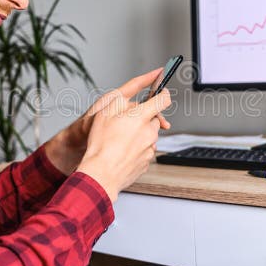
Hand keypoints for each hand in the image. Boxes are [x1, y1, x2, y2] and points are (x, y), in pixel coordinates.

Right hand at [45, 68, 170, 174]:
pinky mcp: (147, 161)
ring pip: (149, 136)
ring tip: (121, 140)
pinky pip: (145, 150)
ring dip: (140, 135)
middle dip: (143, 119)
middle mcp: (149, 132)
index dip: (164, 94)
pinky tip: (123, 151)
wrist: (102, 173)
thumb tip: (135, 101)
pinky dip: (137, 149)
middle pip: (154, 120)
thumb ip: (123, 102)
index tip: (162, 93)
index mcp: (140, 117)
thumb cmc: (101, 144)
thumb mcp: (106, 113)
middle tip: (126, 123)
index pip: (163, 100)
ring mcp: (150, 148)